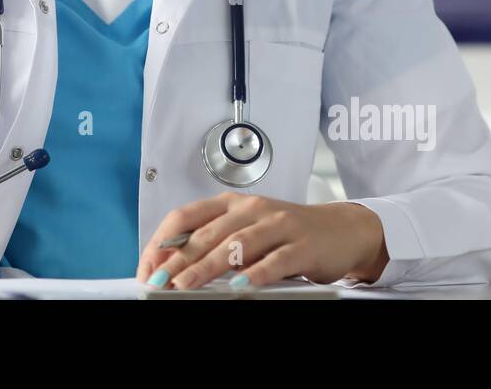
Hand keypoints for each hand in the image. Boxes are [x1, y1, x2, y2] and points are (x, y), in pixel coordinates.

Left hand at [135, 192, 388, 289]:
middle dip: (178, 259)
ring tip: (185, 284)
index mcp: (232, 203)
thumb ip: (216, 242)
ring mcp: (279, 225)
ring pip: (236, 245)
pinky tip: (238, 287)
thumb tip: (171, 263)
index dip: (164, 240)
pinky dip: (255, 275)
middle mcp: (252, 209)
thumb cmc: (289, 232)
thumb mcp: (247, 230)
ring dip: (207, 267)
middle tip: (158, 280)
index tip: (148, 264)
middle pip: (207, 233)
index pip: (187, 216)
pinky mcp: (302, 245)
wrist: (342, 229)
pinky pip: (275, 261)